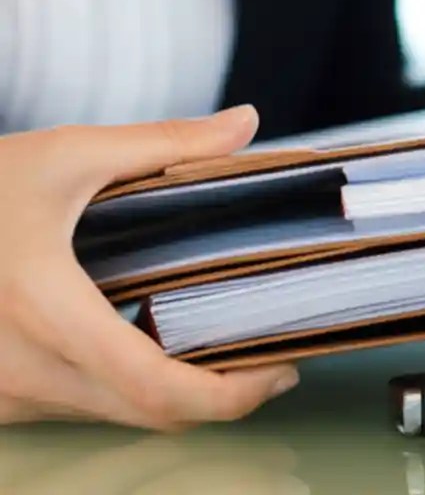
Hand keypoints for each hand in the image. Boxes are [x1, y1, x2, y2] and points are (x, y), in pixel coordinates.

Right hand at [0, 107, 298, 429]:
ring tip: (226, 351)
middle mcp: (23, 371)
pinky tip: (156, 351)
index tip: (280, 370)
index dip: (232, 395)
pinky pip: (79, 408)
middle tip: (268, 363)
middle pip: (149, 416)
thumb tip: (246, 123)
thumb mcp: (64, 154)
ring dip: (175, 396)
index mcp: (47, 312)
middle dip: (221, 398)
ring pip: (115, 416)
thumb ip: (165, 143)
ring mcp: (4, 395)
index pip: (158, 389)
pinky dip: (127, 390)